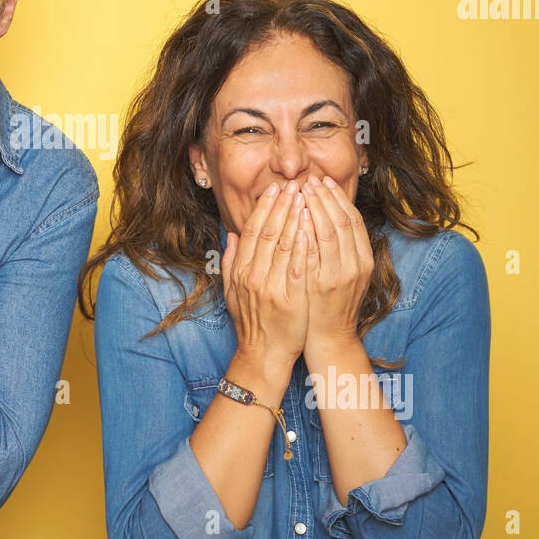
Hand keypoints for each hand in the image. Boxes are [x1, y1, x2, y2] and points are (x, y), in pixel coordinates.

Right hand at [221, 182, 310, 384]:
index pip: (252, 230)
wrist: (264, 354)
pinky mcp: (290, 299)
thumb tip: (232, 235)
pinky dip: (301, 246)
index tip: (274, 189)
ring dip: (294, 217)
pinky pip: (297, 267)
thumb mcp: (232, 291)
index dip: (263, 208)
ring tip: (304, 197)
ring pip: (283, 244)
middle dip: (281, 205)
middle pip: (268, 232)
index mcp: (241, 271)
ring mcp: (271, 287)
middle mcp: (253, 276)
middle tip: (293, 184)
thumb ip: (231, 262)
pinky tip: (308, 228)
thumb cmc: (252, 321)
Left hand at [298, 176, 373, 345]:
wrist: (329, 338)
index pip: (354, 220)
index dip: (340, 199)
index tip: (326, 181)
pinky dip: (307, 231)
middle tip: (311, 179)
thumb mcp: (346, 275)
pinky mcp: (320, 285)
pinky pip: (314, 252)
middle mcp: (355, 266)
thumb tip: (328, 216)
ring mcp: (338, 275)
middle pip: (343, 221)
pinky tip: (298, 215)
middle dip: (326, 197)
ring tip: (302, 190)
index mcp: (364, 261)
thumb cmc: (331, 304)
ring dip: (316, 207)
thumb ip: (342, 249)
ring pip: (330, 232)